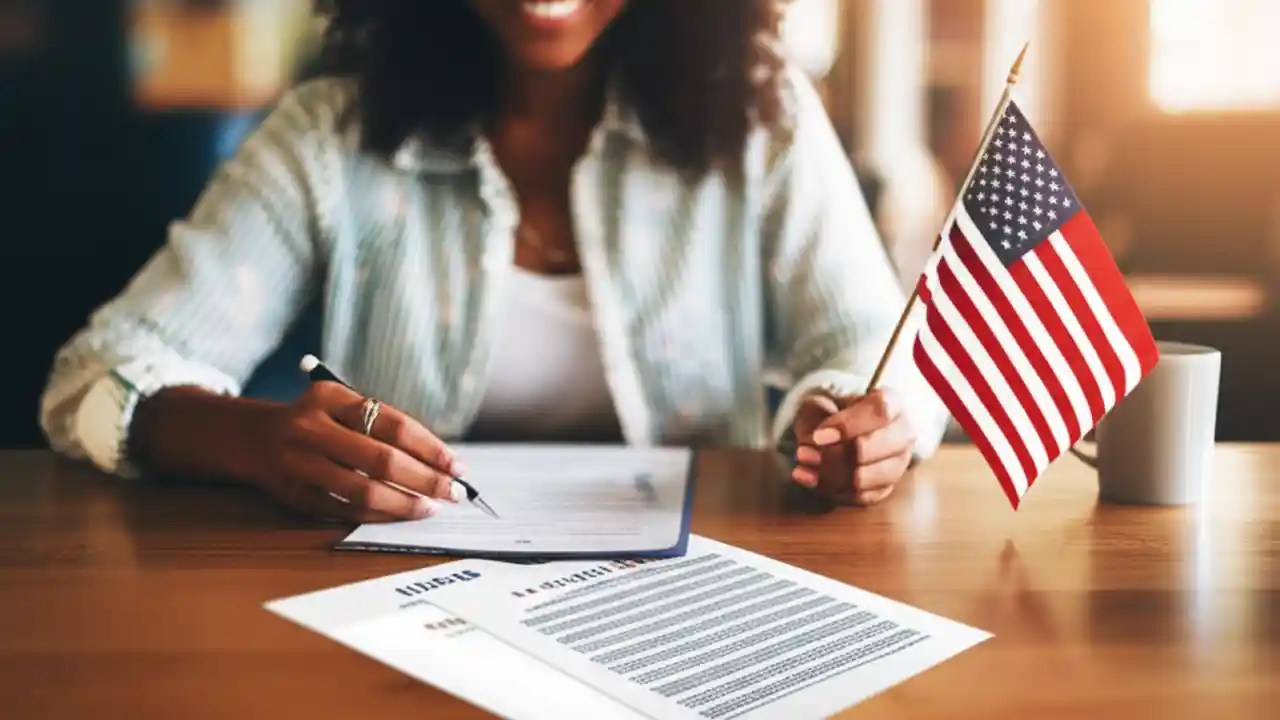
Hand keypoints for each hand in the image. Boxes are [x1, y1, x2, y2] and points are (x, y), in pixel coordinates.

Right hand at [248, 382, 463, 522]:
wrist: (255, 438)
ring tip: (430, 507)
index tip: (456, 465)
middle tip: (453, 492)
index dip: (431, 448)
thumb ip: (384, 425)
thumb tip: (442, 461)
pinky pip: (346, 510)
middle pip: (381, 460)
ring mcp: (300, 463)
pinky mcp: (295, 494)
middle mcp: (311, 427)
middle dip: (425, 479)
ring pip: (364, 491)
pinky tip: (400, 514)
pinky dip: (379, 516)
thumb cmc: (318, 421)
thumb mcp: (343, 406)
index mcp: (331, 397)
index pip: (394, 424)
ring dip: (404, 503)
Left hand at [788, 389, 915, 505]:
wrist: (839, 432)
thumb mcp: (820, 402)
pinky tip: (808, 477)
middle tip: (804, 453)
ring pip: (868, 477)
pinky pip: (860, 496)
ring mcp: (897, 464)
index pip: (880, 412)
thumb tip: (814, 441)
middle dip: (837, 455)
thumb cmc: (832, 412)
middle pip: (878, 449)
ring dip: (830, 474)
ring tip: (803, 464)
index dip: (848, 425)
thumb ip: (815, 415)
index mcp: (892, 403)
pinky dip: (830, 490)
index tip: (818, 436)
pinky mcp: (885, 488)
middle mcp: (903, 433)